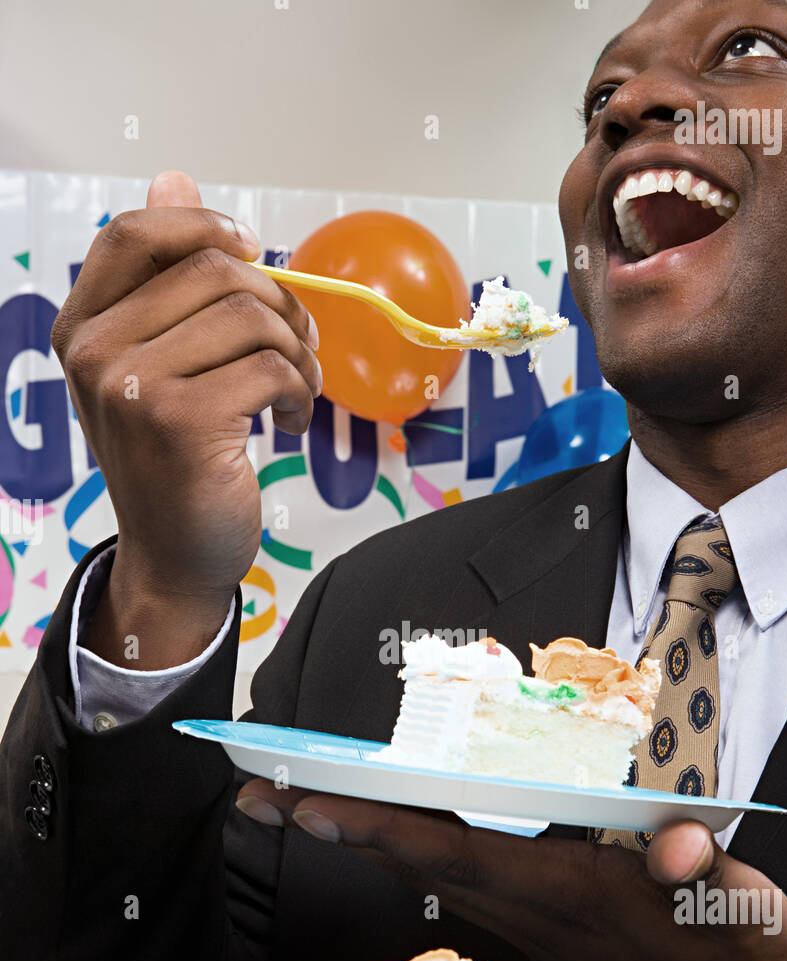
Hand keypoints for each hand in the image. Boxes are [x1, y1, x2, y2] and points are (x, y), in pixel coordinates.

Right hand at [51, 169, 321, 666]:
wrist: (175, 554)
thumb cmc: (174, 460)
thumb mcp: (156, 364)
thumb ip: (163, 277)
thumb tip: (173, 177)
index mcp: (83, 327)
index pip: (136, 233)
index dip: (205, 226)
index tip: (251, 250)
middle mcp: (94, 351)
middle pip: (215, 270)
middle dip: (280, 303)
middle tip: (299, 346)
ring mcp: (131, 386)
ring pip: (252, 317)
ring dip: (298, 351)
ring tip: (298, 388)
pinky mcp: (180, 422)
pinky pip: (270, 367)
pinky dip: (300, 390)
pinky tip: (291, 419)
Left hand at [237, 783, 786, 960]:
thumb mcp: (744, 917)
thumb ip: (707, 877)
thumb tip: (676, 845)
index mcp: (569, 893)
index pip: (459, 852)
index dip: (384, 828)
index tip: (314, 805)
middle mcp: (534, 905)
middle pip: (418, 858)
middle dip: (340, 825)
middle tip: (263, 792)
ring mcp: (531, 915)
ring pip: (430, 868)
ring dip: (362, 836)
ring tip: (299, 802)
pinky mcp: (542, 919)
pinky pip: (459, 878)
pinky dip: (410, 849)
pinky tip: (384, 833)